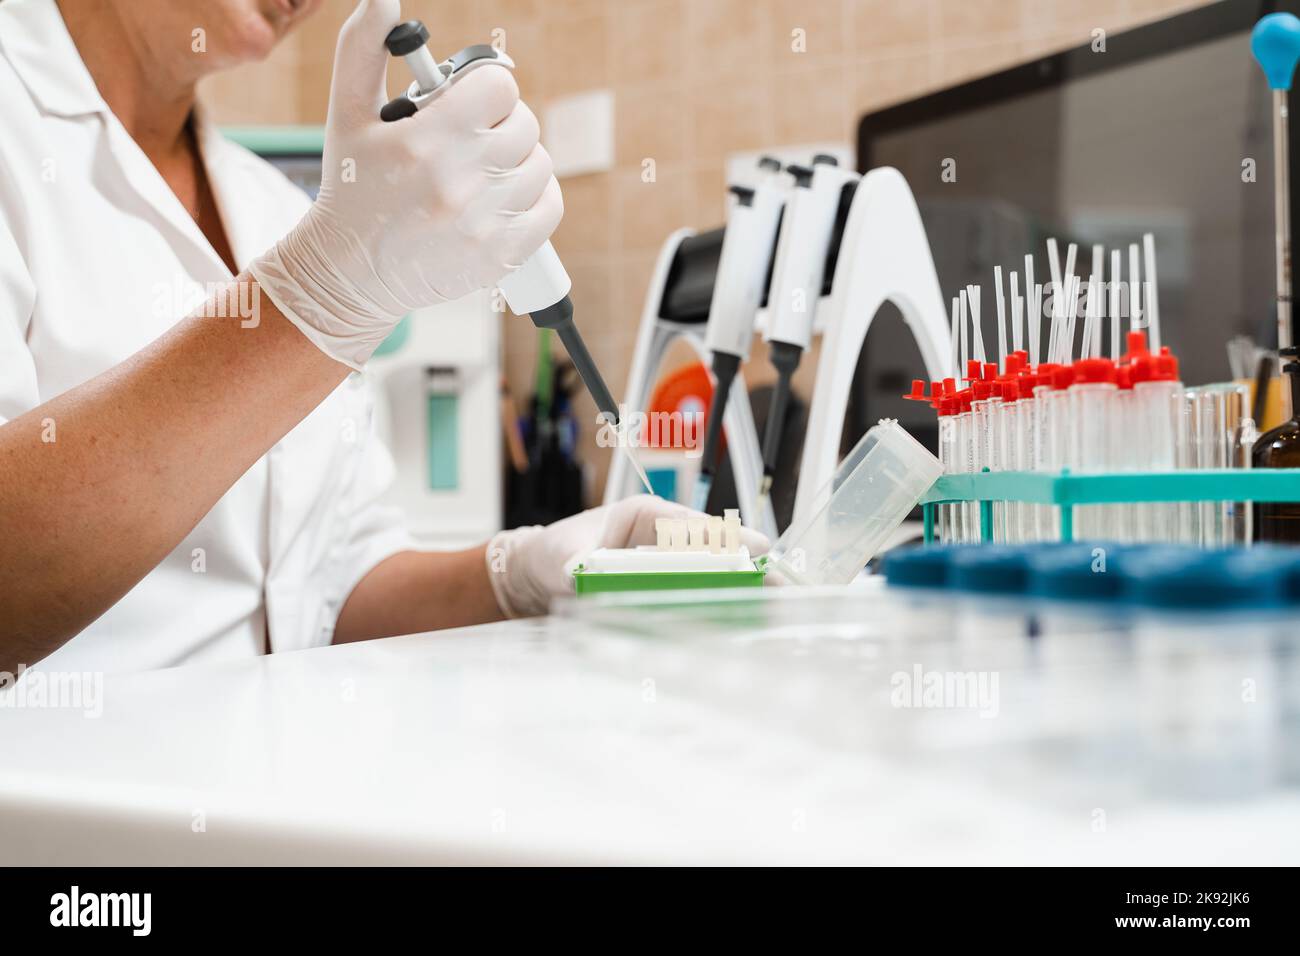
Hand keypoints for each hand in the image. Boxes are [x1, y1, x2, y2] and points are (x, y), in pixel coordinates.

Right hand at [249, 0, 562, 368]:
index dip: (489, 88)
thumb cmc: (352, 187)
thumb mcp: (347, 113)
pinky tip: (506, 196)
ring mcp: (481, 224)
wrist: (350, 273)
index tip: (475, 101)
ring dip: (519, 161)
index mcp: (421, 142)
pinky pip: (549, 209)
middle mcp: (454, 184)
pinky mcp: (499, 256)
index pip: (498, 88)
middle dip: (503, 124)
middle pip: (524, 125)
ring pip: (539, 166)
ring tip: (487, 169)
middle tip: (478, 135)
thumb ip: (362, 47)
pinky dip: (536, 198)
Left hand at [485, 495, 770, 617]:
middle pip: (715, 552)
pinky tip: (737, 633)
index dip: (728, 539)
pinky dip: (714, 614)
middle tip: (779, 589)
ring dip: (737, 595)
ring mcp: (666, 567)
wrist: (534, 576)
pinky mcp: (662, 592)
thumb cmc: (550, 552)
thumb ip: (572, 566)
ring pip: (711, 578)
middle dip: (747, 570)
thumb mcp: (559, 555)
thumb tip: (577, 575)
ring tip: (770, 615)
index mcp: (646, 516)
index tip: (758, 550)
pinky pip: (694, 601)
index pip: (694, 525)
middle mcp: (663, 540)